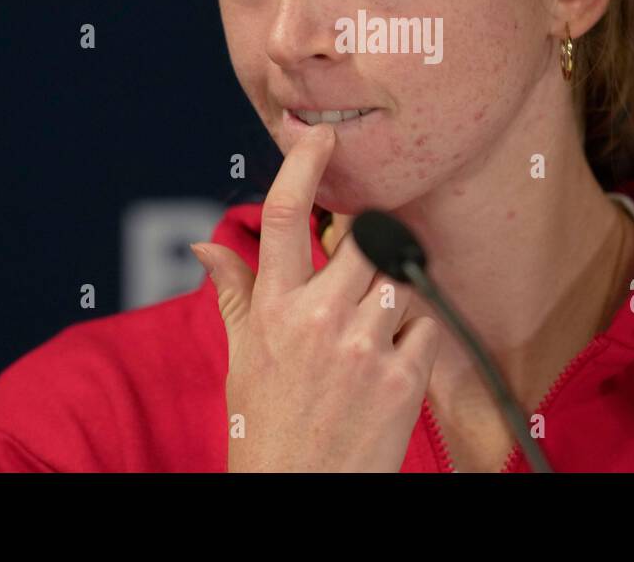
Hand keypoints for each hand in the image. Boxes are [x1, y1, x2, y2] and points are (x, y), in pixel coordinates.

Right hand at [192, 123, 441, 470]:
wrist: (299, 496)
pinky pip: (427, 323)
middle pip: (362, 238)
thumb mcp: (241, 359)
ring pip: (398, 278)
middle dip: (369, 242)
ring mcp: (364, 346)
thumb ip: (234, 294)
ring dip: (393, 292)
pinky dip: (417, 333)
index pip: (282, 217)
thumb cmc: (267, 429)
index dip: (303, 165)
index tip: (321, 136)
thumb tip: (207, 247)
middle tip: (363, 267)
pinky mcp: (403, 376)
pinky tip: (392, 360)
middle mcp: (317, 319)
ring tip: (372, 329)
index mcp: (273, 311)